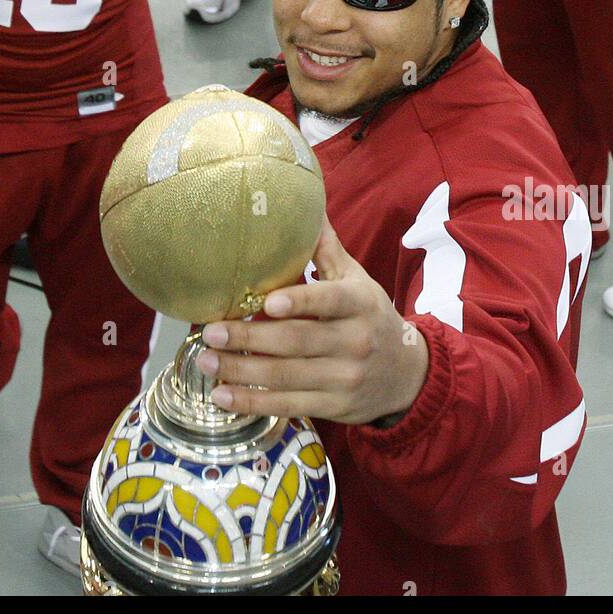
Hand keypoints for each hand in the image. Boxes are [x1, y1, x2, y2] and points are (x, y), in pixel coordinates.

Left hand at [196, 218, 429, 425]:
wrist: (407, 374)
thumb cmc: (370, 316)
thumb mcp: (356, 280)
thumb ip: (326, 250)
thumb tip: (304, 206)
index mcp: (359, 303)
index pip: (330, 300)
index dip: (300, 302)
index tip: (267, 302)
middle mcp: (355, 341)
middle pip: (297, 341)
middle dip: (250, 337)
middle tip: (211, 331)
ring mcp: (345, 378)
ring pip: (287, 376)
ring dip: (241, 371)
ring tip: (205, 361)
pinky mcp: (335, 407)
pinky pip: (288, 405)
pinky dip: (253, 402)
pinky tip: (222, 395)